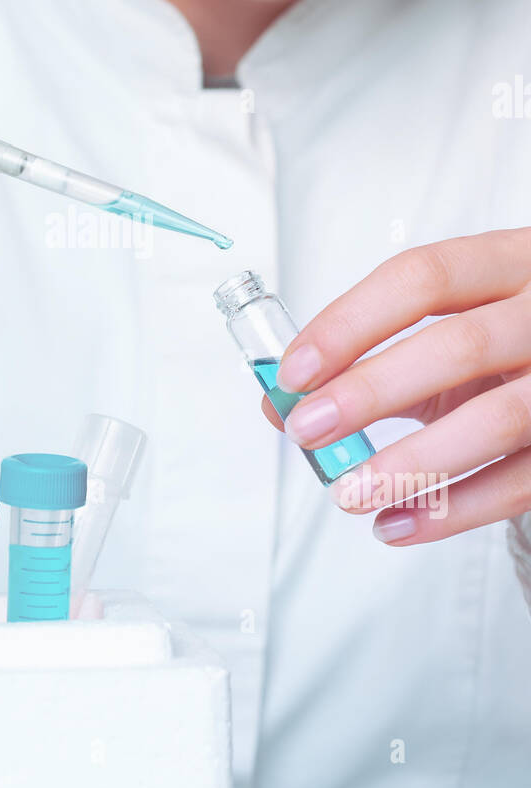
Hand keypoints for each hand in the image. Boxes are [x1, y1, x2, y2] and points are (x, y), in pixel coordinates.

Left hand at [263, 229, 530, 544]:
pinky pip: (519, 484)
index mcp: (506, 264)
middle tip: (308, 429)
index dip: (351, 323)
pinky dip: (453, 511)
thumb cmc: (504, 350)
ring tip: (351, 492)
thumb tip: (280, 406)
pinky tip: (398, 523)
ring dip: (411, 463)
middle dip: (370, 391)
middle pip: (459, 346)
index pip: (424, 277)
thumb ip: (368, 361)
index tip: (294, 371)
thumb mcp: (446, 336)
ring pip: (496, 420)